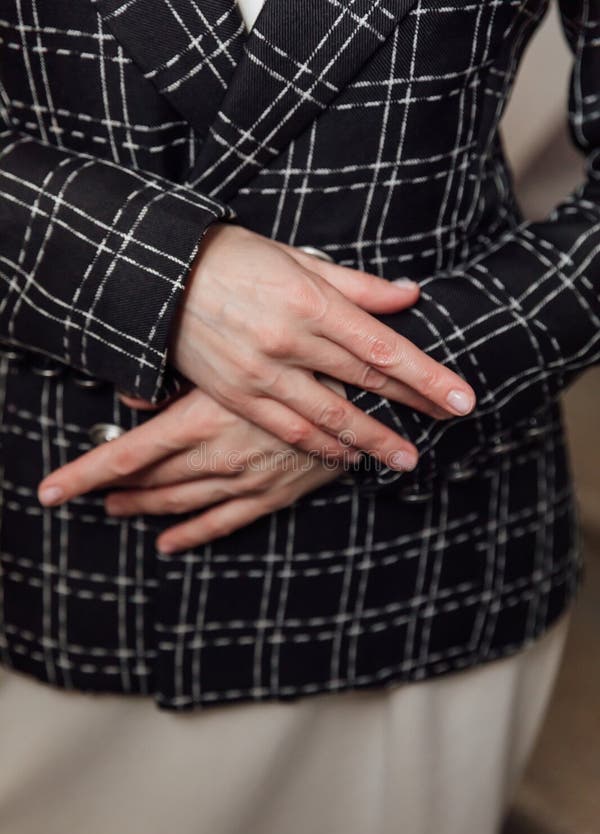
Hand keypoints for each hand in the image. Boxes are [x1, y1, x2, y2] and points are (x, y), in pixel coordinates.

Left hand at [37, 386, 353, 552]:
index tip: (50, 492)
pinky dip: (193, 534)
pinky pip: (224, 522)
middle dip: (114, 491)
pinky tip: (169, 542)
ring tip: (119, 511)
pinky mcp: (273, 494)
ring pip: (181, 503)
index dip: (84, 473)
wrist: (368, 390)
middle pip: (150, 482)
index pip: (127, 454)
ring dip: (146, 509)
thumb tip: (129, 396)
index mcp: (202, 418)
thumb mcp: (237, 353)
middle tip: (90, 496)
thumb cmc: (299, 357)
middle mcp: (217, 457)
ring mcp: (246, 481)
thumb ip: (178, 375)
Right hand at [168, 224, 475, 470]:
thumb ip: (356, 285)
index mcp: (311, 301)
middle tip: (447, 427)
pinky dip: (321, 446)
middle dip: (412, 407)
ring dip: (372, 441)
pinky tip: (346, 457)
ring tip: (404, 460)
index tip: (461, 398)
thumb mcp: (297, 259)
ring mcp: (261, 373)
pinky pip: (287, 429)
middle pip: (365, 382)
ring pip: (329, 418)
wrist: (160, 278)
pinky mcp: (237, 396)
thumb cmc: (234, 259)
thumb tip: (409, 295)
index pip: (383, 347)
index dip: (426, 375)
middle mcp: (290, 341)